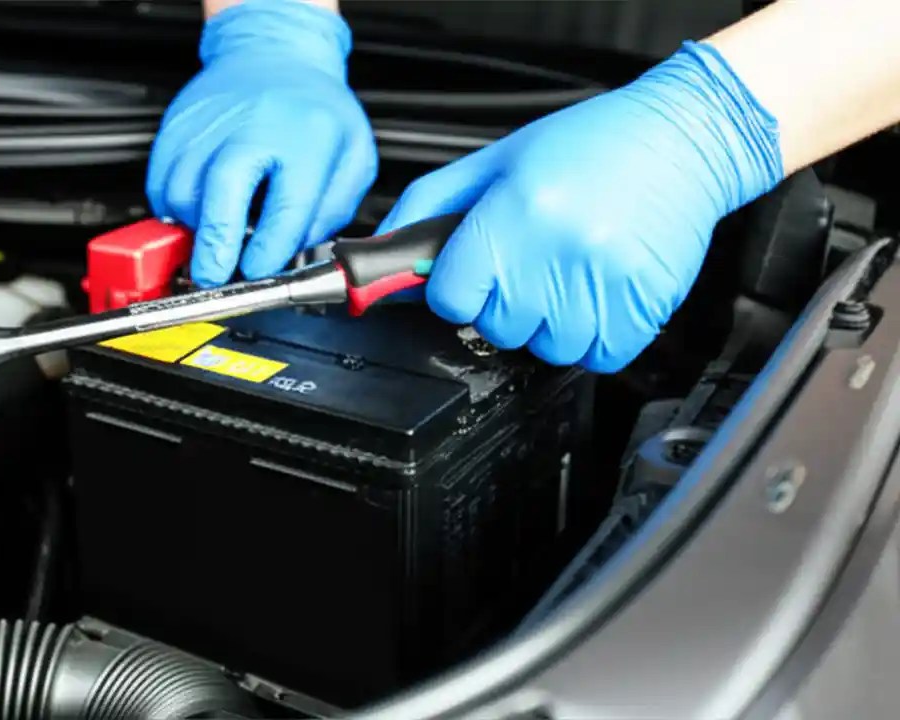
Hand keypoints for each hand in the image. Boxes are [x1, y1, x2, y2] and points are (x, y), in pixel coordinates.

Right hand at [146, 0, 376, 286]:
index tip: (260, 270)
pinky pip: (160, 181)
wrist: (274, 54)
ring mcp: (210, 122)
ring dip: (194, 226)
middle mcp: (254, 126)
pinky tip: (198, 208)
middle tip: (212, 275)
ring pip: (183, 192)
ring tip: (215, 231)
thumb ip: (331, 212)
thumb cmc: (313, 110)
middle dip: (214, 244)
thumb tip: (297, 253)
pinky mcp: (178, 124)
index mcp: (308, 137)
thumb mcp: (352, 159)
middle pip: (222, 190)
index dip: (269, 250)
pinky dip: (173, 207)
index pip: (287, 207)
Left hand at [377, 41, 783, 371]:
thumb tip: (381, 258)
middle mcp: (558, 253)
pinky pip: (597, 358)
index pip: (451, 298)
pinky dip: (593, 336)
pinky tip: (597, 293)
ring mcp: (603, 286)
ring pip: (546, 349)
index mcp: (514, 214)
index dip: (458, 288)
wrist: (682, 139)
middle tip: (532, 263)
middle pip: (497, 328)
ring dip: (550, 324)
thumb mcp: (492, 163)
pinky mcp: (643, 308)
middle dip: (505, 304)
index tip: (475, 273)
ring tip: (568, 274)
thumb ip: (427, 210)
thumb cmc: (587, 146)